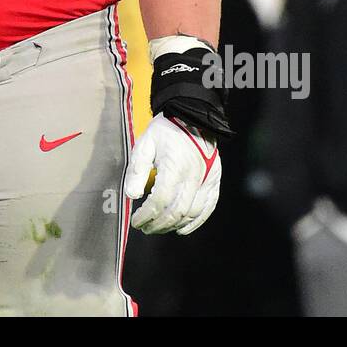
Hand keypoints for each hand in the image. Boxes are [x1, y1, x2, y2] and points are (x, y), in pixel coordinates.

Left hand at [124, 116, 220, 234]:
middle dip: (158, 225)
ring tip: (158, 227)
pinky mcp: (214, 181)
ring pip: (191, 213)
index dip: (146, 215)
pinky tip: (181, 228)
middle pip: (176, 211)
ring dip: (173, 225)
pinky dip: (195, 222)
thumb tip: (132, 195)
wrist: (193, 117)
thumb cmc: (166, 131)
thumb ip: (137, 169)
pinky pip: (207, 208)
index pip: (160, 200)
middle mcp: (193, 176)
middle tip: (145, 228)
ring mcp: (206, 180)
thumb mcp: (145, 143)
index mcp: (174, 167)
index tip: (136, 221)